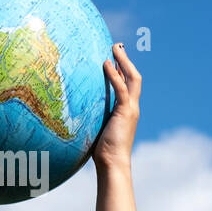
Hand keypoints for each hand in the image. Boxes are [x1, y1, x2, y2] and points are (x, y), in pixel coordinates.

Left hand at [92, 43, 140, 167]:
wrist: (113, 164)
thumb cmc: (102, 152)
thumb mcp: (98, 129)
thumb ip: (93, 117)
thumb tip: (77, 111)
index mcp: (127, 110)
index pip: (128, 85)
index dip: (122, 70)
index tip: (113, 58)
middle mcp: (132, 107)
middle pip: (134, 77)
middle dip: (126, 60)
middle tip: (117, 46)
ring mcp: (131, 109)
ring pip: (132, 78)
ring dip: (124, 61)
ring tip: (115, 47)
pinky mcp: (125, 112)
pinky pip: (121, 88)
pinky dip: (114, 75)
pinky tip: (106, 64)